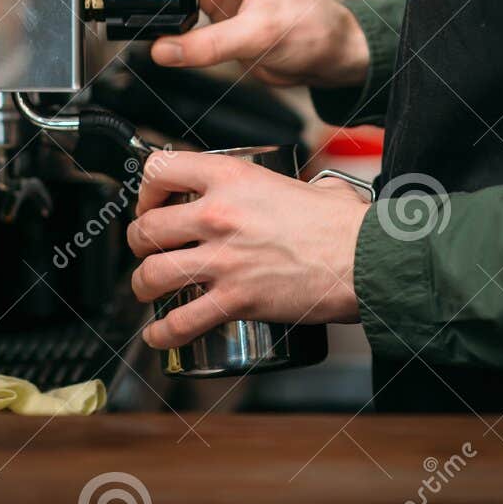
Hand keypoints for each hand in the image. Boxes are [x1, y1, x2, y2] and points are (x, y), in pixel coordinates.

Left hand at [127, 151, 369, 349]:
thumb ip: (280, 185)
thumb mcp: (301, 183)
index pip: (160, 169)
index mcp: (230, 177)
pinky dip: (162, 333)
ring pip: (151, 274)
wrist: (364, 258)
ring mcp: (223, 260)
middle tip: (149, 249)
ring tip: (149, 289)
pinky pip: (179, 322)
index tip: (152, 202)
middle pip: (146, 227)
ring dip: (142, 285)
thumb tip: (289, 190)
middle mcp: (218, 214)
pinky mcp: (234, 300)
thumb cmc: (340, 224)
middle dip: (138, 242)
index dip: (147, 188)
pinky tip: (159, 334)